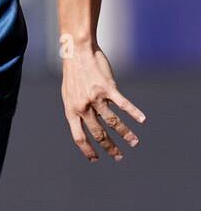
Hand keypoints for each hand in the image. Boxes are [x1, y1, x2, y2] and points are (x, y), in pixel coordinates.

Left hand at [61, 44, 145, 162]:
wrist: (78, 51)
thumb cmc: (74, 73)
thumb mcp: (68, 94)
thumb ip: (77, 109)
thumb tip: (87, 123)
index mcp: (71, 110)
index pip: (78, 137)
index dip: (87, 150)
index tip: (95, 159)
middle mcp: (83, 107)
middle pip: (98, 133)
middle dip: (110, 148)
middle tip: (119, 157)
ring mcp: (96, 98)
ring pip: (113, 122)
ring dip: (126, 134)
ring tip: (134, 143)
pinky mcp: (108, 88)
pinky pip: (123, 104)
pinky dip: (134, 113)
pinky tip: (142, 120)